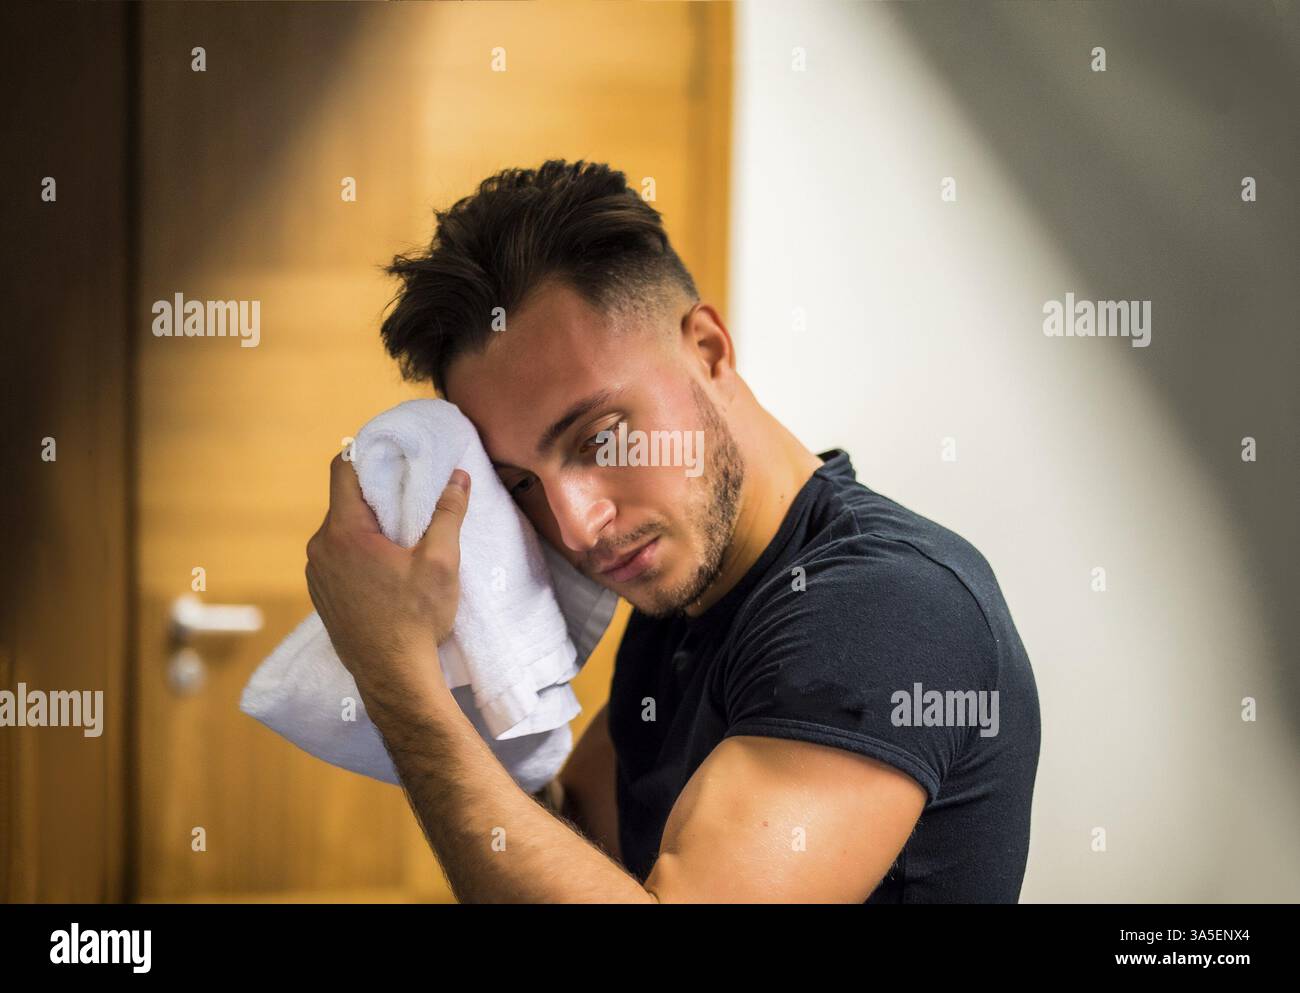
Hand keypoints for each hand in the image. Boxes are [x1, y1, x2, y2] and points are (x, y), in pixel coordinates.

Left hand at [305, 453, 470, 709]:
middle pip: (344, 502)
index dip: (366, 455)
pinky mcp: (321, 595)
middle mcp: (321, 548)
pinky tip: (385, 571)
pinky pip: (336, 558)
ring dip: (366, 528)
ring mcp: (317, 574)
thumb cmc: (417, 619)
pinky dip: (357, 553)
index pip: (343, 470)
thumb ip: (448, 513)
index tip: (393, 455)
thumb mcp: (442, 562)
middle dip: (375, 496)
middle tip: (408, 500)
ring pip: (339, 531)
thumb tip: (459, 477)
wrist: (393, 678)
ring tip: (400, 540)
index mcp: (345, 532)